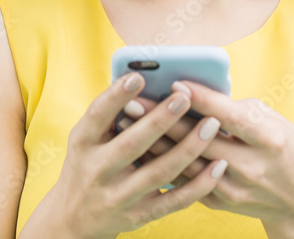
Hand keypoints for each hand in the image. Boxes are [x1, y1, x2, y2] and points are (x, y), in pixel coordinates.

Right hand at [28, 72, 227, 238]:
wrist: (75, 217)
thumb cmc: (89, 162)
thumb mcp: (87, 138)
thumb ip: (110, 113)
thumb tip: (143, 78)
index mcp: (83, 143)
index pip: (97, 116)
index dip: (116, 97)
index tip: (138, 77)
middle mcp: (98, 171)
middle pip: (132, 145)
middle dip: (160, 121)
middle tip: (185, 97)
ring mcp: (119, 196)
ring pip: (159, 172)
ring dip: (189, 148)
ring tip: (212, 124)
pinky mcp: (139, 215)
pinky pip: (173, 201)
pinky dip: (198, 185)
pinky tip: (217, 166)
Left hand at [117, 79, 293, 232]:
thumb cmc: (290, 150)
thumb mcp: (275, 122)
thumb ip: (238, 110)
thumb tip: (198, 95)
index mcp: (269, 139)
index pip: (229, 116)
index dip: (201, 99)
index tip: (173, 82)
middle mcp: (251, 167)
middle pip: (199, 140)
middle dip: (162, 118)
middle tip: (132, 100)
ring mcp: (234, 189)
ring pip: (184, 163)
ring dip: (152, 142)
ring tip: (125, 123)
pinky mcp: (221, 203)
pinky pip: (185, 182)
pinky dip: (161, 164)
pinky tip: (138, 150)